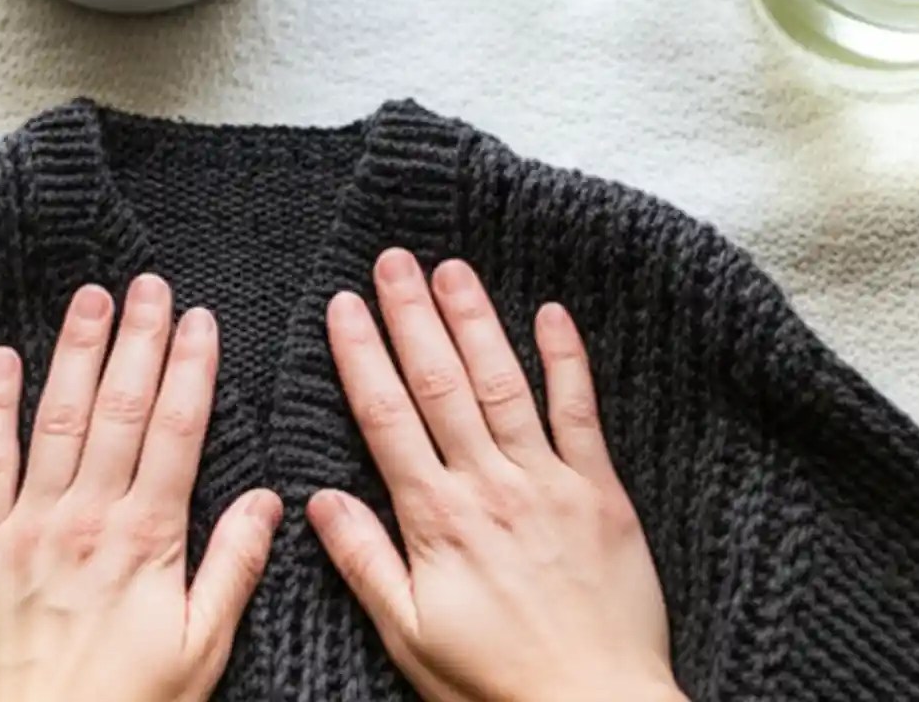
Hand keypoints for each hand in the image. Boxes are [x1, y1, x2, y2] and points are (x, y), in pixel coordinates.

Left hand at [0, 275, 282, 701]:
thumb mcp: (202, 647)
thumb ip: (235, 567)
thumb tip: (271, 501)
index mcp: (148, 537)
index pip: (177, 429)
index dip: (191, 368)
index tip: (199, 321)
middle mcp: (89, 516)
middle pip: (120, 407)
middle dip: (137, 340)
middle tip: (148, 286)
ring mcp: (29, 524)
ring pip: (57, 417)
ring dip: (76, 351)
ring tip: (90, 297)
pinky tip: (5, 358)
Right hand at [309, 249, 683, 701]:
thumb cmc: (496, 682)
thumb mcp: (409, 636)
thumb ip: (363, 562)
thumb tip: (318, 500)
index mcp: (436, 518)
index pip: (387, 417)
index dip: (362, 356)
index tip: (343, 306)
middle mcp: (489, 485)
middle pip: (440, 383)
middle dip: (412, 316)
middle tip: (392, 260)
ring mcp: (549, 481)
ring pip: (502, 384)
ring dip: (475, 321)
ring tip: (451, 269)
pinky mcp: (600, 491)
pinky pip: (580, 413)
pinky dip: (566, 360)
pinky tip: (551, 313)